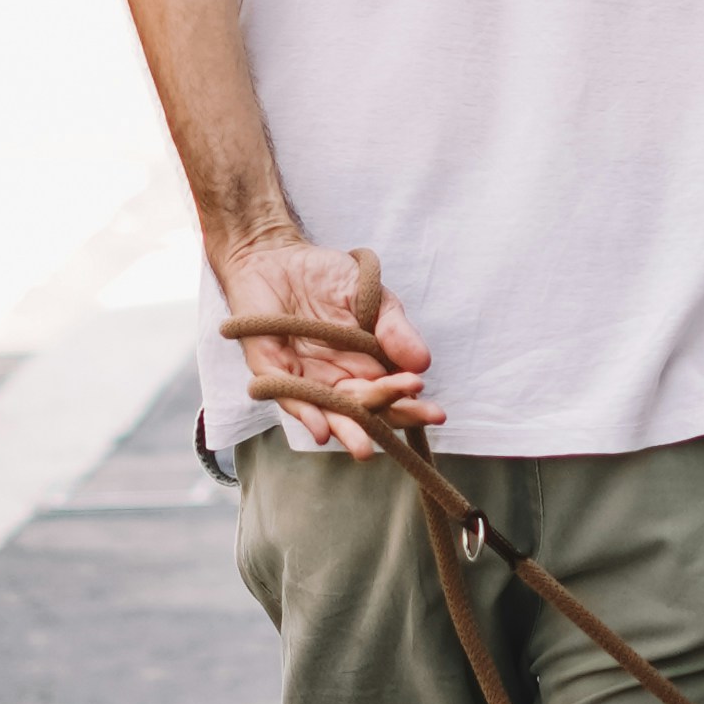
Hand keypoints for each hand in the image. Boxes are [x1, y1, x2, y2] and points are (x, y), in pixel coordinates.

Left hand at [216, 233, 435, 455]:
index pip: (388, 394)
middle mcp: (332, 378)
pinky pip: (286, 393)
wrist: (275, 253)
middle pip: (362, 407)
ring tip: (364, 450)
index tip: (435, 411)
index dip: (409, 404)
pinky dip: (304, 412)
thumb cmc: (324, 276)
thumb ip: (393, 328)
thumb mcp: (370, 297)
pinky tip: (322, 429)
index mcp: (360, 365)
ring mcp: (301, 376)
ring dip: (345, 429)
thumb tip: (424, 362)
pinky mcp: (269, 367)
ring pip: (326, 410)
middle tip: (415, 418)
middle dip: (388, 415)